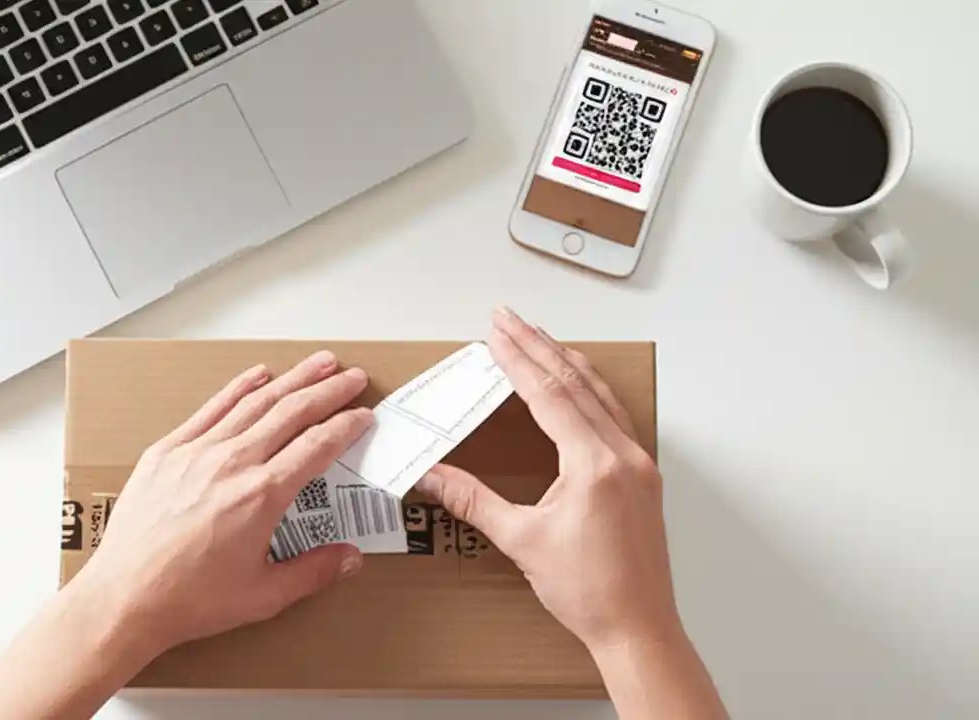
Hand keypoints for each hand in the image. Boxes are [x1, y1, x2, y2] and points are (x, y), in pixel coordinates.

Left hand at [76, 351, 371, 660]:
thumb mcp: (263, 595)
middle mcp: (233, 463)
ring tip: (318, 363)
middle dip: (328, 391)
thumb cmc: (189, 600)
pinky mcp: (168, 451)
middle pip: (292, 412)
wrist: (124, 597)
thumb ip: (313, 572)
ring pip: (255, 402)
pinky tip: (258, 374)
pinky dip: (238, 387)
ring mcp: (198, 452)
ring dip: (292, 379)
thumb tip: (351, 558)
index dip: (346, 426)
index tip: (364, 415)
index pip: (317, 446)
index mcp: (262, 496)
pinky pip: (211, 409)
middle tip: (353, 377)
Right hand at [417, 308, 677, 649]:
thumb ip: (474, 500)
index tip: (496, 333)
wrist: (639, 629)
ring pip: (600, 394)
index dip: (518, 360)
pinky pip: (615, 415)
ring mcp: (639, 464)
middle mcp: (623, 455)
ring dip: (565, 362)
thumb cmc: (591, 593)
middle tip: (508, 319)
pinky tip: (578, 385)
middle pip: (576, 382)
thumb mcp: (522, 541)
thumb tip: (433, 475)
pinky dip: (590, 390)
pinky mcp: (643, 477)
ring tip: (539, 338)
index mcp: (595, 465)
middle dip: (538, 346)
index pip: (550, 395)